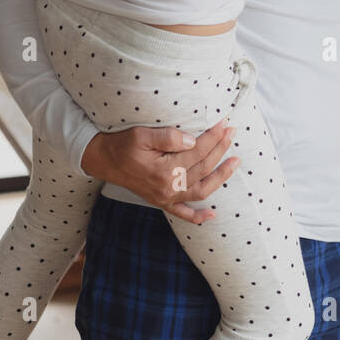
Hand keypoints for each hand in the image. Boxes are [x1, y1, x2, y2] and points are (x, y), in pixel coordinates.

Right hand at [80, 121, 240, 223]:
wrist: (103, 159)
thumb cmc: (123, 144)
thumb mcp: (142, 135)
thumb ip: (169, 137)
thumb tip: (193, 141)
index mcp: (165, 170)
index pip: (198, 151)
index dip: (213, 136)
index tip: (224, 122)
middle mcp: (168, 187)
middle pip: (203, 167)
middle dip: (220, 148)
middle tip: (232, 131)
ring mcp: (166, 197)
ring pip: (201, 190)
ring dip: (221, 176)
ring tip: (235, 161)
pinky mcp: (161, 202)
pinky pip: (183, 214)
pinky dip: (198, 217)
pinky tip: (213, 215)